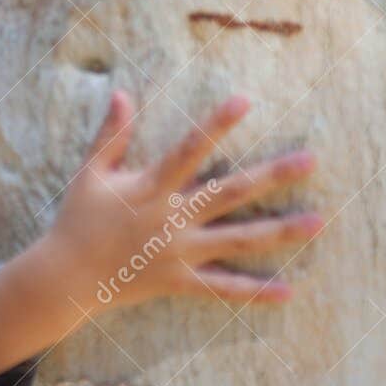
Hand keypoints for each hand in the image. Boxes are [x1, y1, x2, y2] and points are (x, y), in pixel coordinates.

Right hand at [0, 89, 323, 376]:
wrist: (66, 278)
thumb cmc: (78, 219)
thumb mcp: (91, 173)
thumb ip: (111, 135)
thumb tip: (122, 93)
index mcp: (151, 187)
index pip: (189, 149)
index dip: (216, 124)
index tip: (246, 100)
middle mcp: (172, 219)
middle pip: (231, 193)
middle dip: (272, 176)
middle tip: (311, 160)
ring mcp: (180, 252)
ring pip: (239, 240)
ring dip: (280, 231)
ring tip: (319, 221)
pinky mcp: (181, 281)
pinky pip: (223, 289)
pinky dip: (255, 292)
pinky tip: (290, 291)